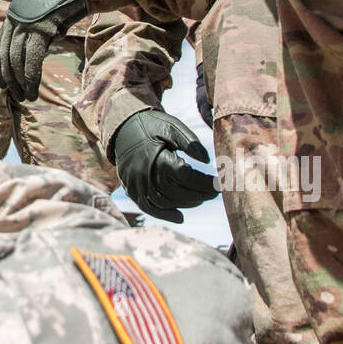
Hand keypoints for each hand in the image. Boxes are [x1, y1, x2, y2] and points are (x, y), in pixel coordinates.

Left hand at [0, 0, 88, 100]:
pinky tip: (34, 89)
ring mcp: (26, 23)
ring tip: (27, 97)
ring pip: (17, 60)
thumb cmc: (64, 1)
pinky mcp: (40, 28)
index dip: (0, 68)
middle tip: (17, 96)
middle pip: (6, 56)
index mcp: (13, 16)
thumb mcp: (42, 17)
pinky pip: (32, 59)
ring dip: (21, 82)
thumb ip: (34, 34)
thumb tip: (32, 57)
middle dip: (10, 79)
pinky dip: (32, 77)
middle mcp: (15, 19)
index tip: (3, 84)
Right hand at [113, 109, 216, 224]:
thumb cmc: (152, 126)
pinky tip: (180, 217)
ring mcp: (136, 184)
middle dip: (199, 194)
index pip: (186, 176)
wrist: (123, 129)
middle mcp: (145, 174)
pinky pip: (148, 207)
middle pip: (177, 192)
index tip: (219, 183)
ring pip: (164, 202)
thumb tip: (207, 160)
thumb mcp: (172, 126)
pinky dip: (165, 215)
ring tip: (201, 198)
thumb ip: (190, 142)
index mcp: (157, 157)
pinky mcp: (131, 190)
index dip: (204, 182)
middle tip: (214, 192)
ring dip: (186, 204)